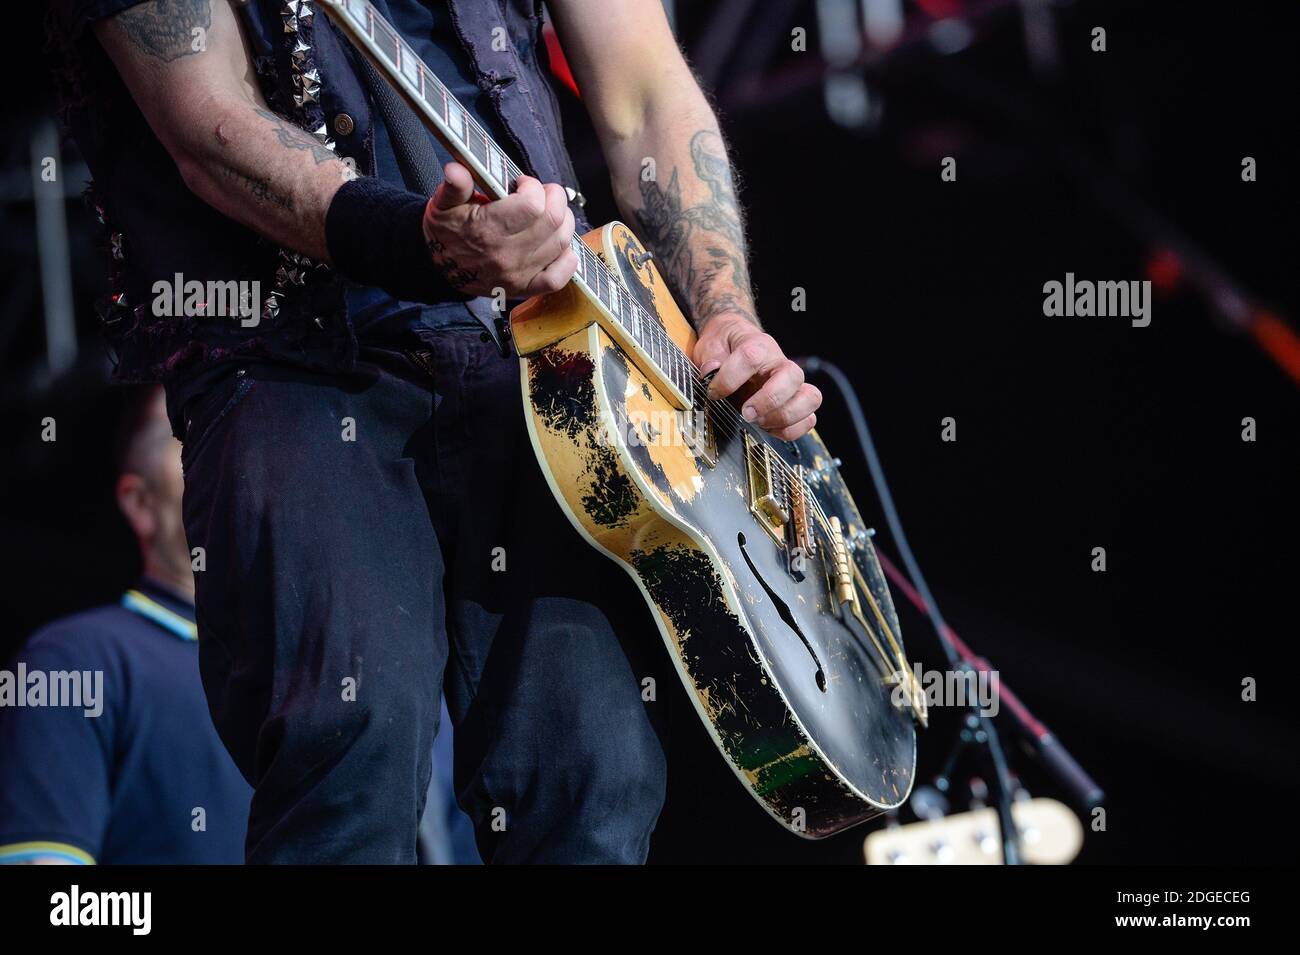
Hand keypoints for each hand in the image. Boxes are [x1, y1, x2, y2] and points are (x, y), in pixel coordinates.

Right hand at [422, 162, 576, 297]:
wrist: (438, 270)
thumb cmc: (444, 233)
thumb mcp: (442, 205)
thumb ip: (454, 186)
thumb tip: (456, 169)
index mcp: (487, 230)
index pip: (532, 205)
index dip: (533, 187)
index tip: (522, 184)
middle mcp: (507, 254)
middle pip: (553, 221)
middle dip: (554, 198)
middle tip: (542, 193)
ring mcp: (518, 273)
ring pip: (561, 243)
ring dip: (563, 222)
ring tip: (549, 212)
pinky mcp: (524, 288)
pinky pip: (558, 278)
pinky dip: (567, 260)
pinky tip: (560, 245)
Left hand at [693, 313, 820, 440]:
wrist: (735, 345)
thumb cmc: (725, 347)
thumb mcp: (711, 345)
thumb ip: (710, 357)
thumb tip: (711, 371)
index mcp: (758, 345)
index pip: (752, 357)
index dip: (730, 378)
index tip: (714, 392)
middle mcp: (780, 363)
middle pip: (793, 376)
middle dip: (769, 400)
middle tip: (746, 412)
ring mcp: (791, 385)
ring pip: (810, 398)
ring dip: (784, 416)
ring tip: (760, 423)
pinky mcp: (794, 403)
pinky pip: (808, 420)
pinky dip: (791, 430)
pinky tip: (768, 429)